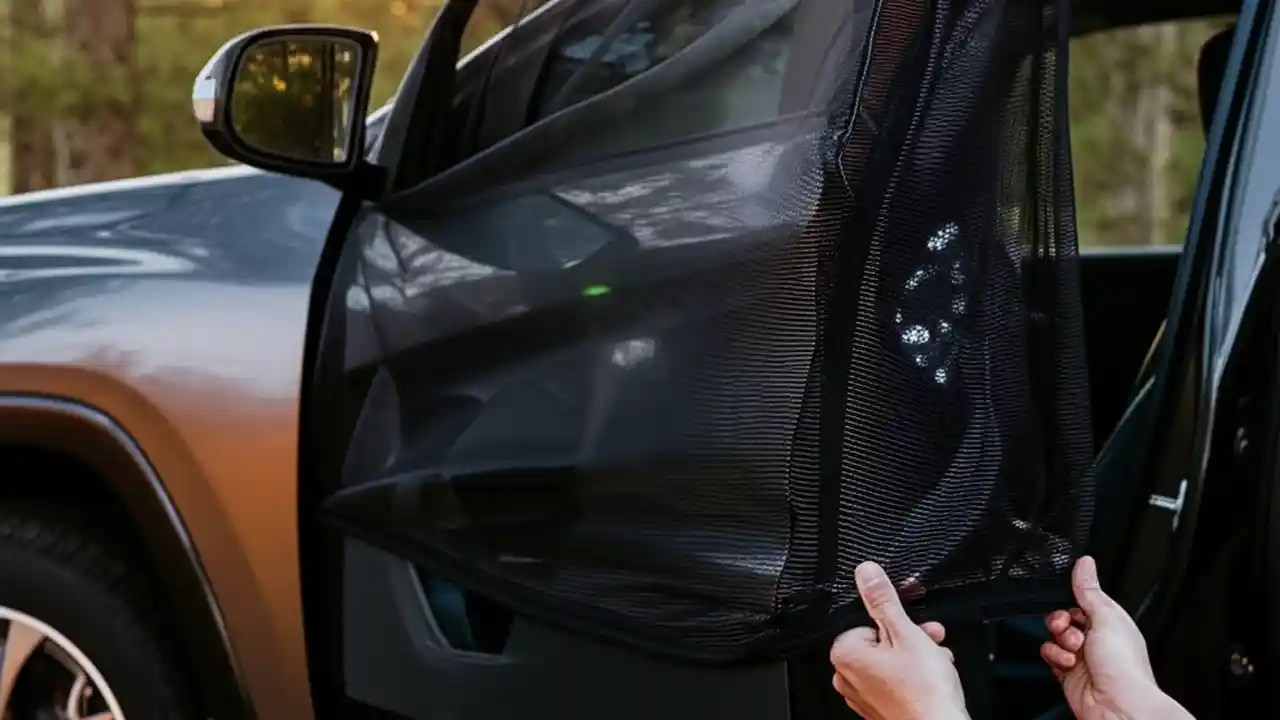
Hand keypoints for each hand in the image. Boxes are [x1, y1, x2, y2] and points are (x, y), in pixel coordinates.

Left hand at [830, 562, 968, 719]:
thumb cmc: (923, 692)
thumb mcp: (906, 634)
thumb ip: (884, 601)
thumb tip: (867, 573)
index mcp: (844, 655)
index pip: (866, 622)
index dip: (895, 621)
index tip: (914, 623)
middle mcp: (847, 678)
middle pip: (879, 642)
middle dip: (910, 638)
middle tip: (930, 640)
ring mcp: (863, 697)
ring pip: (889, 662)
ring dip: (915, 656)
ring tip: (937, 661)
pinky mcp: (879, 709)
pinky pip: (893, 683)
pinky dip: (912, 677)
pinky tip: (932, 678)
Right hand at [1041, 556, 1192, 719]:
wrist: (1118, 705)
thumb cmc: (1124, 666)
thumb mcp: (1106, 617)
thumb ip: (1089, 590)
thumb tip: (1085, 563)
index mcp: (1111, 622)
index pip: (1083, 602)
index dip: (1072, 601)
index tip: (1070, 604)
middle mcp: (1097, 639)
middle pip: (1065, 618)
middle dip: (1062, 623)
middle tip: (1070, 629)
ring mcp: (1081, 657)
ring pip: (1054, 637)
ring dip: (1059, 642)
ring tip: (1074, 651)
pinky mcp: (1067, 673)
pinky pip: (1050, 656)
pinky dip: (1055, 658)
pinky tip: (1068, 664)